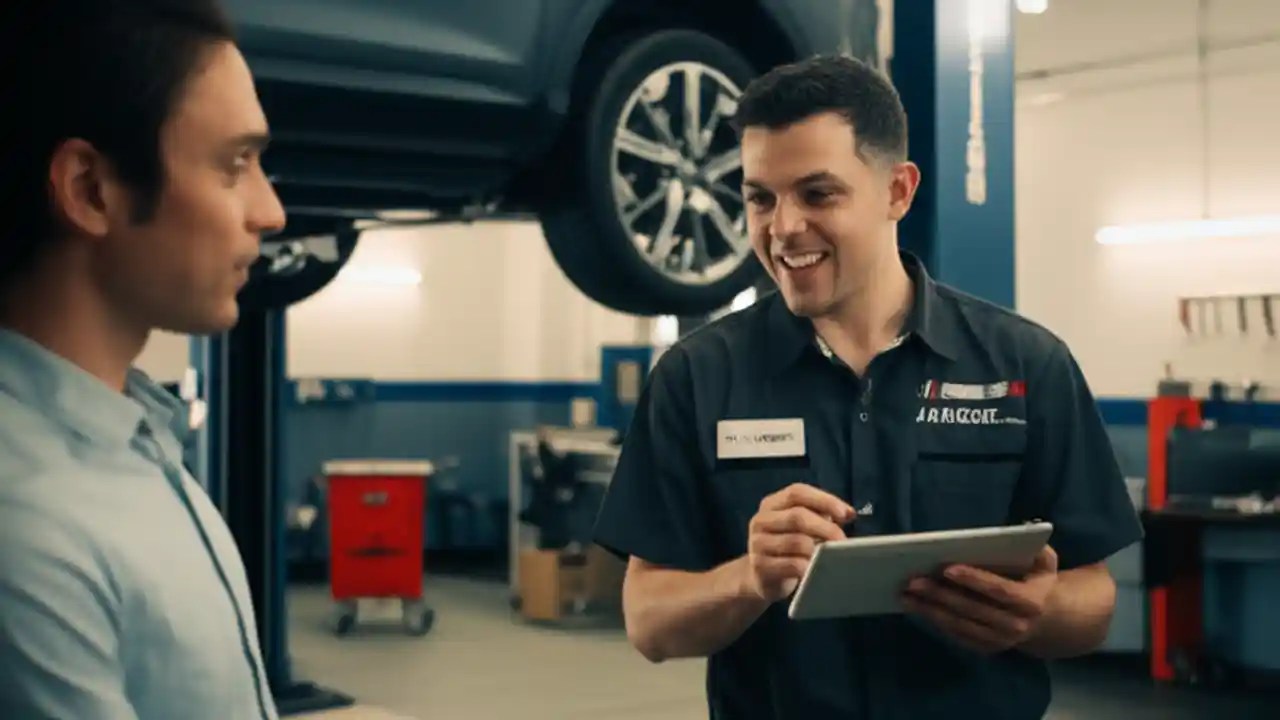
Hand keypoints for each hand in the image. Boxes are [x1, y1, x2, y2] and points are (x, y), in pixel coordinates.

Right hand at [744, 483, 854, 602]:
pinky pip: (792, 565)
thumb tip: (849, 513)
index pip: (797, 492)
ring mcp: (757, 543)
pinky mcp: (760, 567)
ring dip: (819, 550)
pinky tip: (816, 570)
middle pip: (797, 516)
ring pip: (796, 542)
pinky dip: (810, 567)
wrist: (762, 577)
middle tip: (842, 540)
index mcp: (771, 504)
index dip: (824, 500)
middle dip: (826, 528)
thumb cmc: (789, 547)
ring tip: (830, 557)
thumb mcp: (802, 526)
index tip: (845, 514)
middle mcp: (760, 520)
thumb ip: (822, 515)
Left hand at [901, 544, 1058, 654]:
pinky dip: (935, 622)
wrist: (1046, 619)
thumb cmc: (1037, 581)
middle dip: (940, 595)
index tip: (946, 568)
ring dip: (930, 610)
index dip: (973, 579)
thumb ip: (1037, 548)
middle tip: (913, 580)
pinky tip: (917, 607)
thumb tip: (1023, 530)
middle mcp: (1016, 626)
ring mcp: (1000, 641)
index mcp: (1031, 602)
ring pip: (960, 625)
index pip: (999, 590)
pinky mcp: (986, 648)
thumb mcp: (1046, 562)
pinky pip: (957, 635)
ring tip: (906, 595)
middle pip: (972, 609)